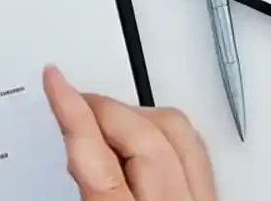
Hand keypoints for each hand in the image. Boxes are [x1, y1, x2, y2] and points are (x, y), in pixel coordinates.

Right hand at [43, 66, 216, 200]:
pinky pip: (198, 153)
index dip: (74, 111)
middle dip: (105, 109)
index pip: (101, 159)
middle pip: (145, 136)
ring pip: (181, 134)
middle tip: (73, 102)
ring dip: (140, 116)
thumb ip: (79, 186)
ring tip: (106, 119)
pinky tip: (144, 140)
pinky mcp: (213, 200)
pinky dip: (169, 136)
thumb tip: (70, 149)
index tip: (56, 81)